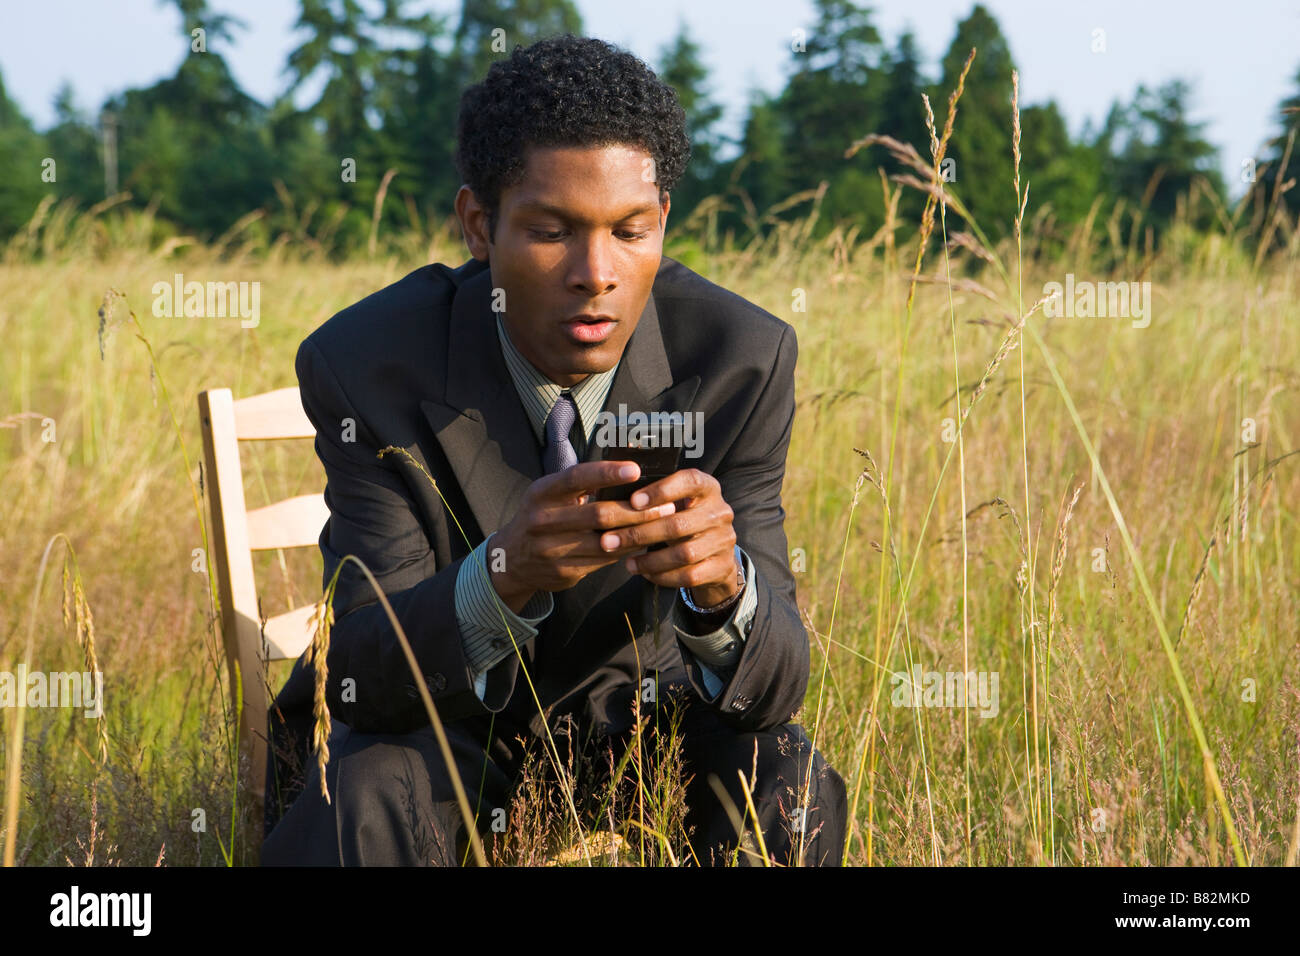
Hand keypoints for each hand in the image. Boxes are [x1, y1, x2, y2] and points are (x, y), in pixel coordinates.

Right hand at [488, 460, 678, 609]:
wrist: (512, 559)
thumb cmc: (544, 516)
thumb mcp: (551, 493)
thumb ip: (584, 482)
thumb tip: (629, 462)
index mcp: (541, 493)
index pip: (576, 478)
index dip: (606, 473)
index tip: (636, 470)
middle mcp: (542, 520)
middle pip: (598, 514)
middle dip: (637, 509)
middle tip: (666, 504)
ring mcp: (551, 549)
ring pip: (605, 540)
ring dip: (639, 532)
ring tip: (663, 522)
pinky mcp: (563, 572)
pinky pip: (603, 561)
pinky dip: (627, 550)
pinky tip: (644, 541)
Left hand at [595, 468, 740, 606]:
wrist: (715, 554)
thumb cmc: (684, 520)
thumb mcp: (677, 503)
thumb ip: (656, 499)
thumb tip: (614, 501)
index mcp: (708, 488)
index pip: (690, 481)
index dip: (662, 490)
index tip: (633, 502)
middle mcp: (720, 512)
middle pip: (678, 524)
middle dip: (639, 534)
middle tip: (609, 541)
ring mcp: (724, 540)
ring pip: (683, 553)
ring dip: (650, 560)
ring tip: (628, 563)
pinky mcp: (722, 566)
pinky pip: (689, 575)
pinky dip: (664, 576)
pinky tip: (646, 573)